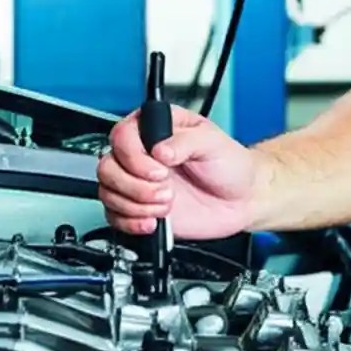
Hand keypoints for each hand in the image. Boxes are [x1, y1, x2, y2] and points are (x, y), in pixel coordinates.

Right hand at [97, 104, 261, 239]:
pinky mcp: (139, 207)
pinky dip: (131, 222)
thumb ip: (185, 141)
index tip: (160, 170)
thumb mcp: (213, 143)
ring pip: (108, 191)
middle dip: (135, 185)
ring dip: (136, 204)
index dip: (135, 157)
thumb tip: (159, 150)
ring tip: (165, 206)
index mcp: (155, 128)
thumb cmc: (230, 164)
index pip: (122, 136)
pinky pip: (115, 216)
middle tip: (165, 191)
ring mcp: (138, 182)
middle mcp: (141, 154)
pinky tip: (154, 221)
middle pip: (108, 166)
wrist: (242, 199)